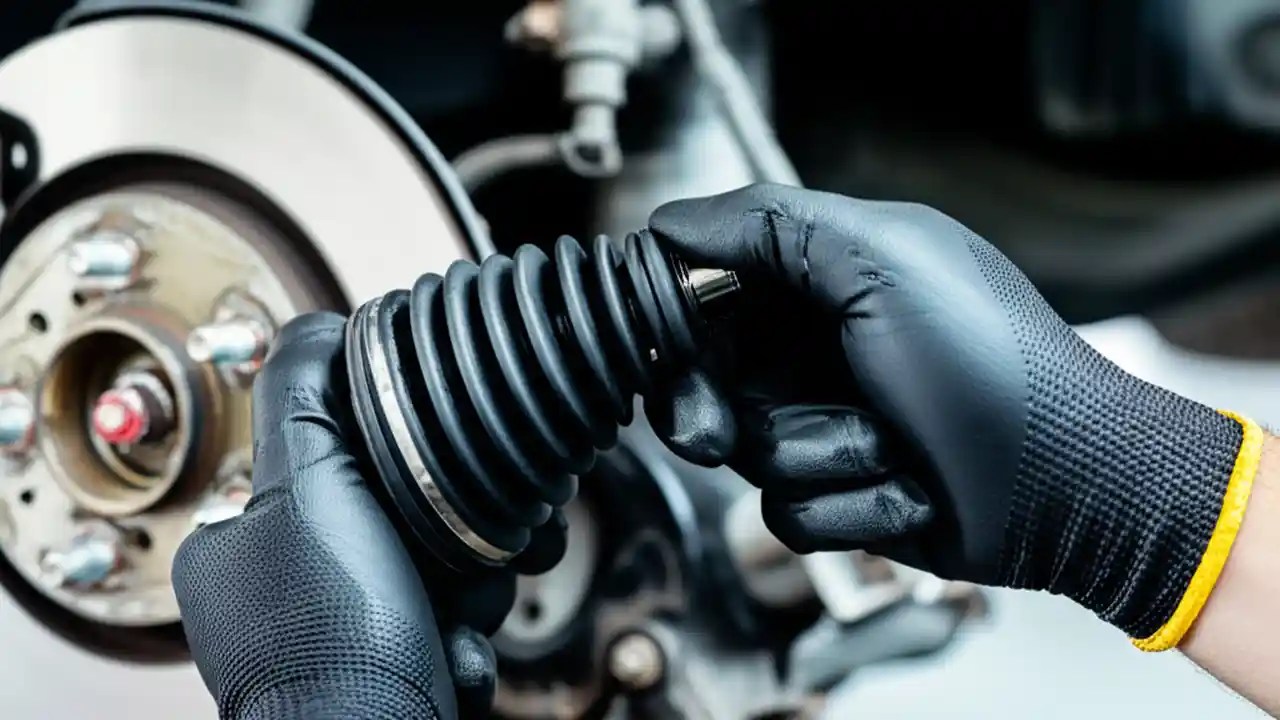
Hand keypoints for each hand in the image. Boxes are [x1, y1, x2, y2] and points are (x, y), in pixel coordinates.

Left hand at [172, 313, 563, 718]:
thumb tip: (320, 326)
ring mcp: (341, 637)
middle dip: (457, 535)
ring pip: (444, 571)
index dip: (403, 452)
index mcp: (246, 541)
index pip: (339, 451)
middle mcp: (288, 590)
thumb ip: (306, 397)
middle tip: (463, 553)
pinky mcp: (392, 674)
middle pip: (407, 514)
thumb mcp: (306, 489)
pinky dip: (468, 642)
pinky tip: (452, 656)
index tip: (440, 462)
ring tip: (457, 615)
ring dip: (474, 590)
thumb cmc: (330, 653)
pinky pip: (455, 629)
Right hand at [646, 183, 1252, 644]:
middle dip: (710, 405)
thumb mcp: (883, 262)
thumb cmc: (993, 367)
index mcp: (825, 277)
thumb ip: (772, 225)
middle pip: (702, 377)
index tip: (662, 337)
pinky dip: (848, 503)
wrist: (1070, 487)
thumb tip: (671, 223)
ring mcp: (828, 422)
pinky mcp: (841, 493)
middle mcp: (817, 348)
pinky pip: (787, 511)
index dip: (671, 311)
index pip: (707, 281)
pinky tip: (906, 487)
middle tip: (715, 426)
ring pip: (743, 450)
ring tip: (889, 442)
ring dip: (817, 452)